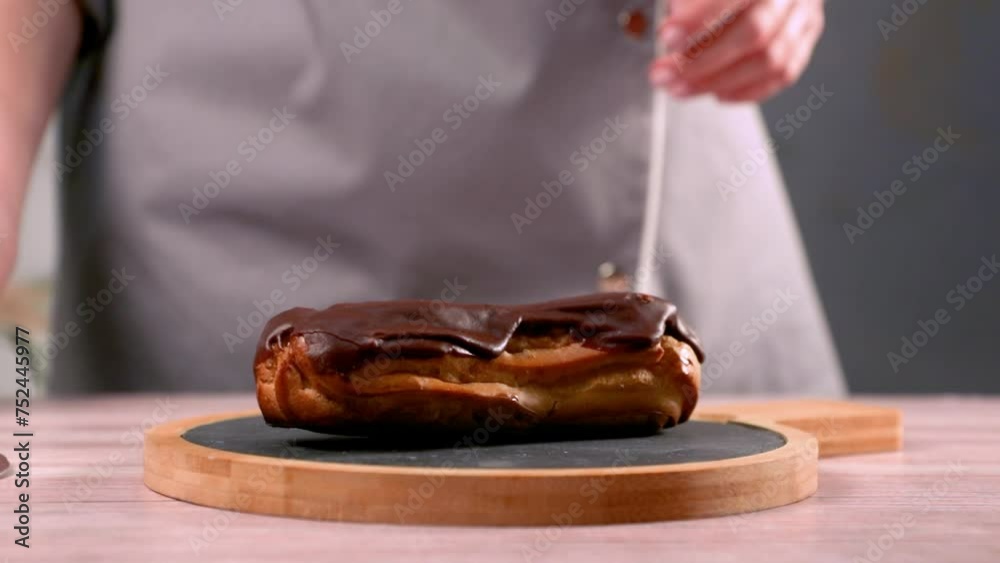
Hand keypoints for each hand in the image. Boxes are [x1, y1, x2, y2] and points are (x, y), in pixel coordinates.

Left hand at [649, 0, 824, 102]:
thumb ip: (691, 0)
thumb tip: (675, 23)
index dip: (699, 18)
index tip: (668, 35)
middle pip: (755, 32)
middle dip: (704, 60)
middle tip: (666, 72)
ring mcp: (804, 15)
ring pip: (770, 60)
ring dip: (718, 81)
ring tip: (680, 87)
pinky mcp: (806, 38)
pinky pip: (782, 74)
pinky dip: (745, 90)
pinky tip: (715, 91)